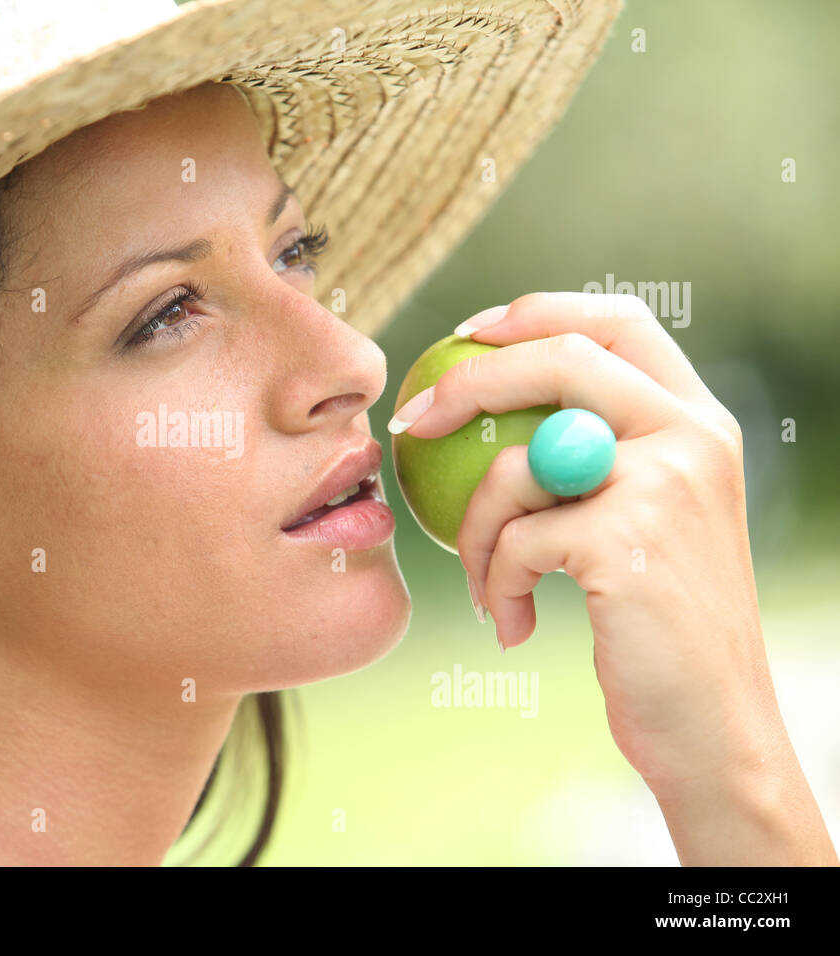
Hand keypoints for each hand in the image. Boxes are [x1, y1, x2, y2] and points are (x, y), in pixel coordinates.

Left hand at [394, 292, 834, 861]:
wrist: (710, 724)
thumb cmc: (660, 629)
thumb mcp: (653, 522)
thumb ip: (599, 458)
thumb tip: (494, 414)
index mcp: (699, 422)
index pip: (617, 322)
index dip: (535, 313)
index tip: (468, 334)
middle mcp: (692, 436)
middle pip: (558, 361)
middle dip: (469, 382)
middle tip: (412, 421)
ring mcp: (664, 483)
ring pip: (517, 465)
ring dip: (474, 531)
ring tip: (485, 585)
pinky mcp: (627, 539)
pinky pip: (514, 540)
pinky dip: (495, 583)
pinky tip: (511, 623)